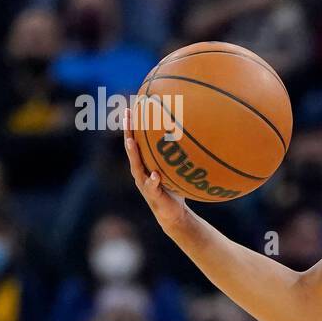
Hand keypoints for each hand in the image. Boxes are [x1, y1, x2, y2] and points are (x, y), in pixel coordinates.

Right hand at [124, 108, 189, 233]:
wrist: (173, 214)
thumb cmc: (175, 188)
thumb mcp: (176, 169)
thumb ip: (179, 155)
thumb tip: (195, 134)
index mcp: (144, 163)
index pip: (136, 140)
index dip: (132, 125)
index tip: (130, 107)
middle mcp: (140, 171)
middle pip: (131, 148)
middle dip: (128, 132)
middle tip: (126, 116)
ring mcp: (144, 183)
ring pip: (136, 166)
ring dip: (133, 153)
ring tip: (131, 141)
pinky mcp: (153, 195)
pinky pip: (152, 186)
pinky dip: (153, 180)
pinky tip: (155, 174)